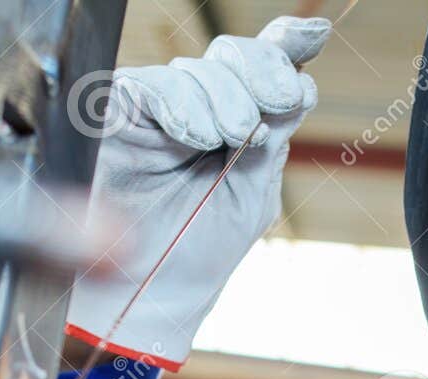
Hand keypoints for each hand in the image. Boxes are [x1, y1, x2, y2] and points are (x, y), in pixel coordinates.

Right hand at [65, 16, 331, 370]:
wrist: (151, 293)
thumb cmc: (199, 250)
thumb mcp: (253, 190)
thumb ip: (275, 134)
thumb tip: (301, 78)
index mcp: (235, 119)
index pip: (263, 64)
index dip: (286, 44)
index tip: (314, 36)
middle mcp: (195, 105)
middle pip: (234, 56)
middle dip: (260, 78)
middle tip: (265, 119)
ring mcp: (155, 108)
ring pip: (196, 69)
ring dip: (221, 102)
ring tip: (220, 142)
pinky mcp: (113, 116)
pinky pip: (149, 84)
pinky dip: (179, 105)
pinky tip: (193, 137)